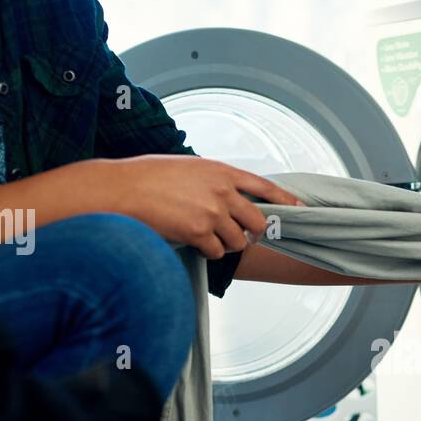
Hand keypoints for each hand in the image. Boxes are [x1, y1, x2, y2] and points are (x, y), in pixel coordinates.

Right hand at [95, 155, 301, 258]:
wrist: (121, 189)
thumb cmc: (147, 177)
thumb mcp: (187, 168)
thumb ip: (211, 180)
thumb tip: (226, 196)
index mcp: (221, 171)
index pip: (264, 186)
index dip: (284, 199)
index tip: (298, 207)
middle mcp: (222, 191)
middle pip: (257, 221)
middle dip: (251, 233)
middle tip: (240, 237)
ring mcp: (212, 212)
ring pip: (238, 241)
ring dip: (227, 245)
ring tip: (207, 238)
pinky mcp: (199, 233)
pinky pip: (217, 252)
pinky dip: (209, 252)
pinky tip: (193, 243)